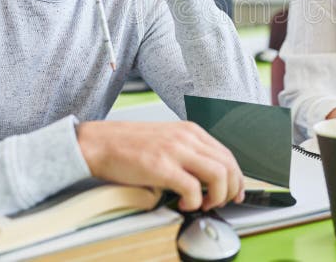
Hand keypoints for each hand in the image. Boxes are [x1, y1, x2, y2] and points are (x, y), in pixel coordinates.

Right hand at [76, 120, 244, 211]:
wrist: (99, 142)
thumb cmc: (129, 144)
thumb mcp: (167, 138)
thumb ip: (188, 151)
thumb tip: (208, 175)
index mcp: (190, 131)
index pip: (228, 154)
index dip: (237, 177)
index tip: (235, 192)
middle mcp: (187, 138)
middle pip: (229, 165)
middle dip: (232, 189)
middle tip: (222, 202)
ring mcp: (175, 151)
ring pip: (218, 175)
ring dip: (217, 196)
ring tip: (205, 204)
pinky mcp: (162, 167)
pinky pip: (193, 189)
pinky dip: (195, 202)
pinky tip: (185, 204)